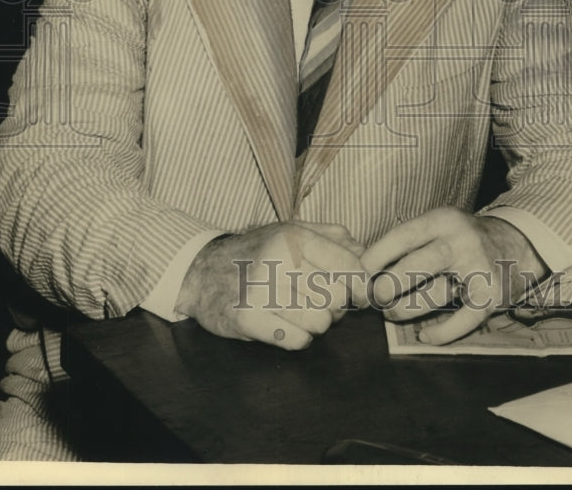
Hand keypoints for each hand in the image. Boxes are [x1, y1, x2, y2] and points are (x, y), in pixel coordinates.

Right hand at [175, 221, 364, 349]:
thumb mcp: (294, 231)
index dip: (361, 284)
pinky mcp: (247, 319)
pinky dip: (297, 337)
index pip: (349, 265)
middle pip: (337, 298)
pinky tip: (283, 322)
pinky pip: (297, 341)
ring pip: (320, 323)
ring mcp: (260, 290)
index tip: (361, 293)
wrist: (204, 271)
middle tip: (321, 301)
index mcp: (294, 236)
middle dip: (336, 306)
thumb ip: (334, 238)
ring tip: (299, 310)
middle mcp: (277, 260)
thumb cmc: (259, 252)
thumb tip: (366, 257)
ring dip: (316, 323)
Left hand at [359, 207, 546, 345]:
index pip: (401, 236)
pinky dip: (440, 333)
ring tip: (392, 314)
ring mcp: (478, 267)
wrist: (518, 244)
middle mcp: (460, 240)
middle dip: (387, 287)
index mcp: (442, 220)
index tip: (357, 275)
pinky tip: (425, 335)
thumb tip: (366, 271)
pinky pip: (461, 320)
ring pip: (433, 295)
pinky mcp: (492, 295)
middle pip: (415, 265)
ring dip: (405, 310)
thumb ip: (410, 244)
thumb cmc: (464, 240)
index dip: (375, 258)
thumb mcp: (439, 227)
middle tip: (373, 298)